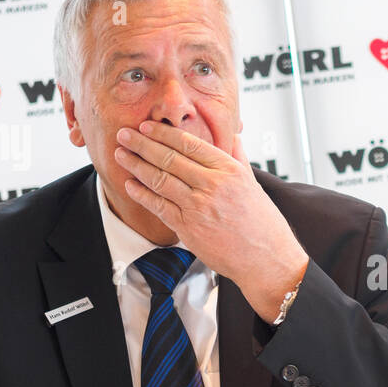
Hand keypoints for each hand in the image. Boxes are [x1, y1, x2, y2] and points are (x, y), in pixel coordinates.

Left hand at [113, 122, 308, 320]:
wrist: (266, 259)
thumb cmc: (263, 224)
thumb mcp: (253, 183)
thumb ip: (238, 158)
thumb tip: (234, 136)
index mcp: (229, 170)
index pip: (189, 144)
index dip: (164, 134)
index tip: (148, 127)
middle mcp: (212, 185)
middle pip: (169, 158)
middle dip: (142, 145)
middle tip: (124, 134)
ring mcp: (198, 206)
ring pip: (160, 180)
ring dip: (136, 166)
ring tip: (121, 155)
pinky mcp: (188, 228)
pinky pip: (159, 206)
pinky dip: (142, 194)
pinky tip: (130, 185)